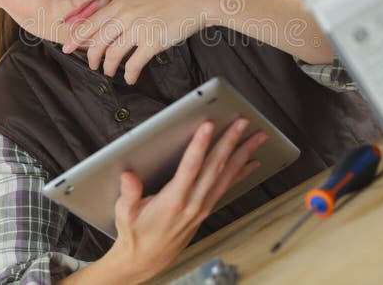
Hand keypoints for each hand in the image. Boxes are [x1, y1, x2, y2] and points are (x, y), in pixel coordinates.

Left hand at [62, 0, 219, 83]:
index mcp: (121, 2)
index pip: (92, 22)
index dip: (77, 37)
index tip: (68, 47)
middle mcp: (126, 15)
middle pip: (98, 41)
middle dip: (93, 57)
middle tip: (94, 65)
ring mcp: (139, 28)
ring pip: (114, 54)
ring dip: (110, 67)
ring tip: (112, 72)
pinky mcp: (153, 41)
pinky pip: (134, 63)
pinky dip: (130, 73)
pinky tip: (131, 77)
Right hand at [104, 118, 265, 282]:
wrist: (147, 259)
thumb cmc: (136, 234)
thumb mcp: (125, 213)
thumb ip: (128, 193)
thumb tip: (128, 176)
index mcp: (173, 201)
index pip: (190, 167)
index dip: (200, 145)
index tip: (208, 126)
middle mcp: (192, 203)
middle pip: (215, 167)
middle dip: (230, 142)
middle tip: (242, 123)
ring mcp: (202, 206)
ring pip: (227, 175)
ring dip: (243, 154)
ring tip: (257, 138)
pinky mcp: (206, 209)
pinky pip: (227, 187)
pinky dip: (241, 173)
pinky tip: (252, 162)